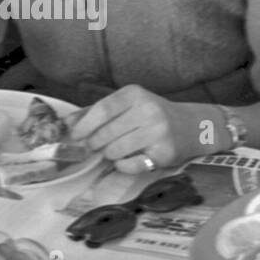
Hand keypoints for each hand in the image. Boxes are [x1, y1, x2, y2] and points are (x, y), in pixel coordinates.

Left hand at [70, 85, 207, 173]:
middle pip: (107, 133)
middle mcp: (148, 111)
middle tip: (93, 146)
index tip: (75, 135)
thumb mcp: (127, 104)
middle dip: (94, 143)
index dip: (85, 125)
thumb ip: (97, 111)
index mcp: (135, 94)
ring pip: (116, 150)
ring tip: (111, 151)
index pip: (102, 110)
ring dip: (108, 154)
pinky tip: (123, 160)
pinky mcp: (164, 154)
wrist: (192, 127)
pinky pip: (130, 164)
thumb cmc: (151, 114)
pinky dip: (121, 165)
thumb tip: (66, 123)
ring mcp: (158, 133)